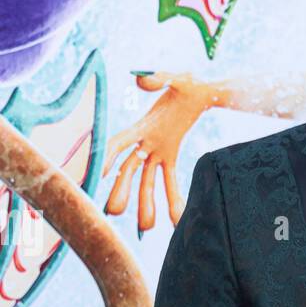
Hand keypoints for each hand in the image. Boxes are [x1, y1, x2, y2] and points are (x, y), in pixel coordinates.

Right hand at [100, 72, 209, 228]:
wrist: (201, 91)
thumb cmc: (186, 84)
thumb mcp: (176, 79)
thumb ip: (158, 79)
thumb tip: (140, 81)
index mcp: (143, 126)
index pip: (121, 143)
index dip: (110, 156)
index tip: (103, 172)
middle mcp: (145, 141)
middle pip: (129, 169)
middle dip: (122, 189)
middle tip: (113, 212)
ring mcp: (156, 151)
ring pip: (147, 180)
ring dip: (146, 202)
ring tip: (146, 228)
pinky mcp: (170, 156)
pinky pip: (170, 180)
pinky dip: (173, 198)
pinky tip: (176, 219)